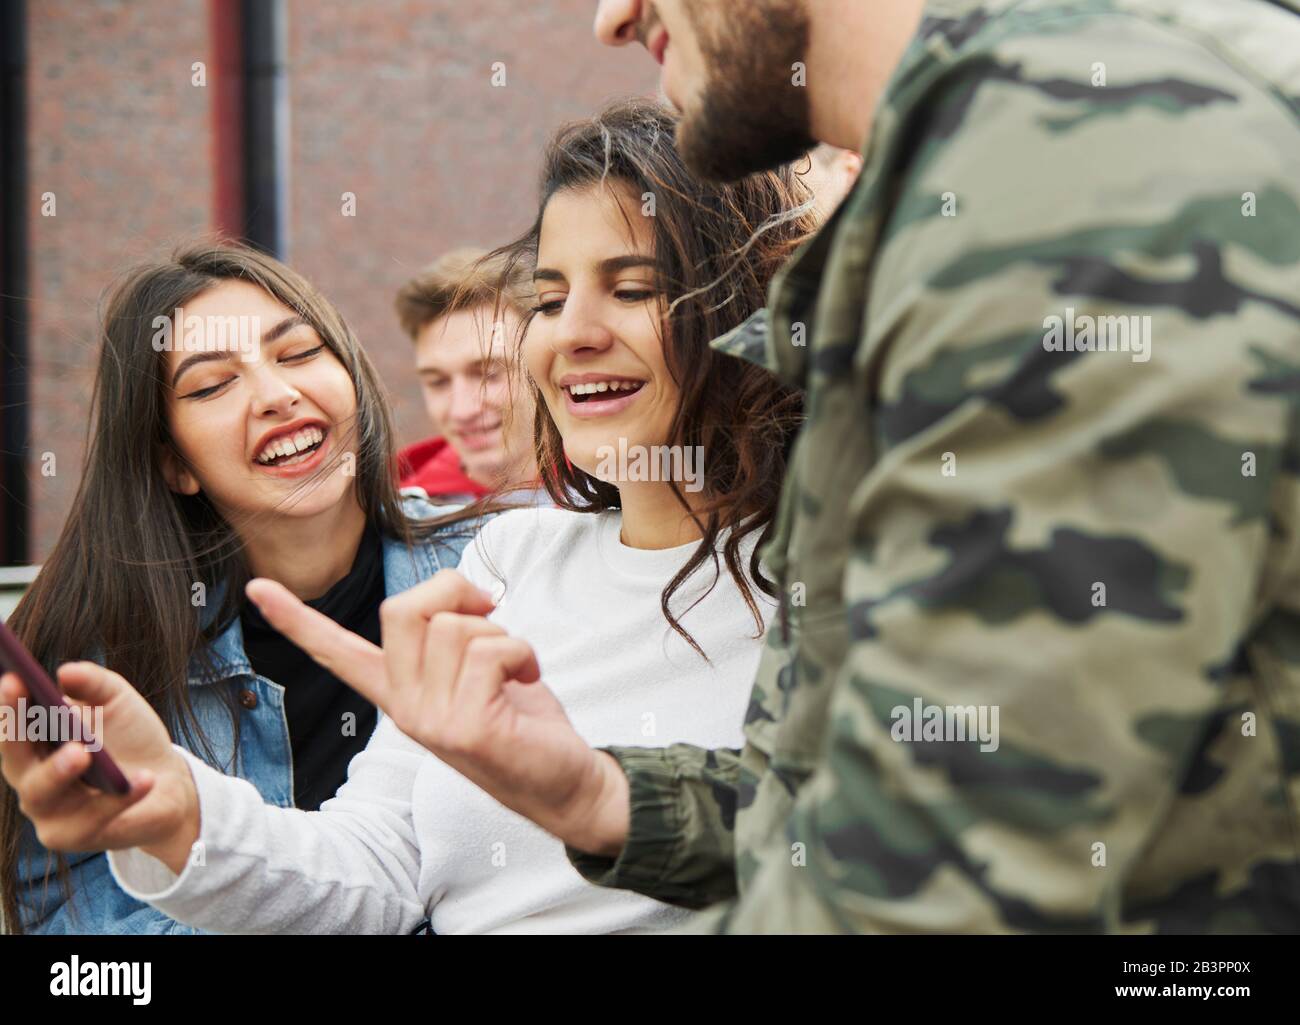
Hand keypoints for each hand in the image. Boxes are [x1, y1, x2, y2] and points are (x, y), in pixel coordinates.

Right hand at [0, 663, 199, 872]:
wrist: (168, 782)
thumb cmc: (132, 738)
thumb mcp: (118, 702)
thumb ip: (94, 684)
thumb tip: (65, 672)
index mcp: (34, 743)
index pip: (12, 724)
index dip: (9, 704)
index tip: (15, 678)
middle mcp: (31, 777)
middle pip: (14, 761)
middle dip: (19, 736)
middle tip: (44, 712)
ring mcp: (49, 811)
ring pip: (43, 794)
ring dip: (60, 771)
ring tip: (84, 753)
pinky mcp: (74, 837)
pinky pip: (92, 818)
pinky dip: (118, 798)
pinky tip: (143, 779)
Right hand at [246, 570, 629, 854]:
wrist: (562, 781)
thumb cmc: (523, 719)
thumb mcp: (478, 669)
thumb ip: (455, 635)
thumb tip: (466, 593)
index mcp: (401, 690)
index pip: (337, 651)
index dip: (298, 619)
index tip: (257, 589)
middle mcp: (405, 706)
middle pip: (402, 609)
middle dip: (453, 591)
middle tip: (489, 611)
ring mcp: (430, 720)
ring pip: (452, 628)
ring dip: (500, 632)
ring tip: (515, 666)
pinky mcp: (464, 728)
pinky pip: (489, 651)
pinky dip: (521, 653)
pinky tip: (528, 679)